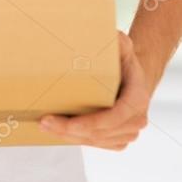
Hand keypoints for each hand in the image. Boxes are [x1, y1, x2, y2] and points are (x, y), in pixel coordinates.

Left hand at [38, 32, 150, 150]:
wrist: (132, 76)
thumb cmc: (123, 59)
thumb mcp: (122, 45)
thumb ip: (118, 41)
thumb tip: (108, 37)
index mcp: (138, 98)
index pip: (114, 117)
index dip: (89, 123)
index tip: (66, 123)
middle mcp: (137, 120)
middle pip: (100, 133)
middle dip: (70, 131)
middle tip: (43, 122)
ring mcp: (129, 133)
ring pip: (95, 141)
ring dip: (70, 137)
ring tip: (45, 126)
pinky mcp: (119, 139)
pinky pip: (96, 144)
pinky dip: (77, 139)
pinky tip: (58, 131)